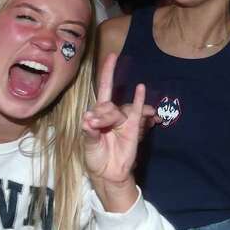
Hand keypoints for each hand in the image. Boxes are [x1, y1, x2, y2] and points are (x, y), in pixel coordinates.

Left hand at [82, 52, 145, 188]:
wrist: (109, 173)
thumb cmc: (96, 157)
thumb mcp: (88, 146)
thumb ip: (89, 132)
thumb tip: (87, 119)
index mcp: (98, 114)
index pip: (103, 89)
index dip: (107, 72)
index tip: (113, 56)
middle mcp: (111, 113)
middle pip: (107, 104)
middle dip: (101, 115)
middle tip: (96, 127)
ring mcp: (123, 120)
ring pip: (119, 110)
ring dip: (111, 116)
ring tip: (107, 128)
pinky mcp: (133, 128)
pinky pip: (137, 112)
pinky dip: (140, 101)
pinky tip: (141, 89)